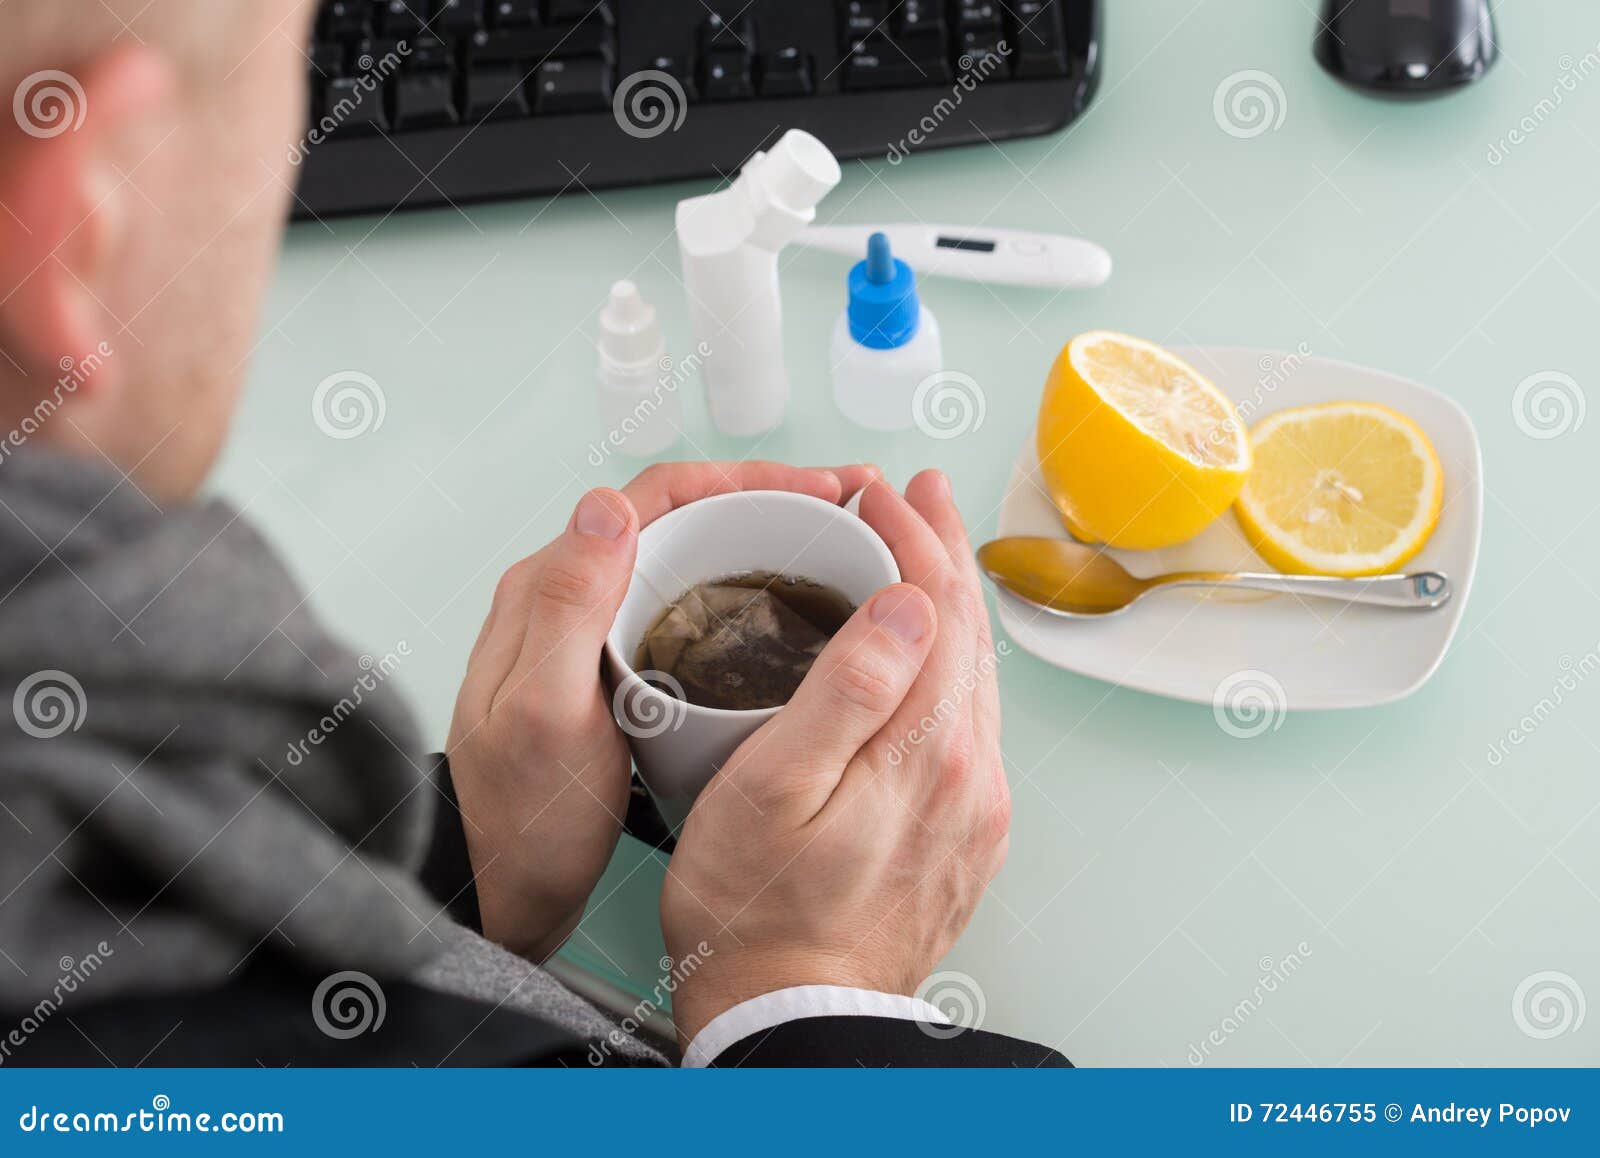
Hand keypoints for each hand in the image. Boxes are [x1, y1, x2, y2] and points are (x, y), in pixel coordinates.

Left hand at [446, 462, 880, 960]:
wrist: (503, 887)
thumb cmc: (522, 814)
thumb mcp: (544, 712)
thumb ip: (568, 607)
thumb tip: (606, 504)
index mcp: (551, 585)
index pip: (657, 496)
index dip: (744, 480)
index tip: (817, 490)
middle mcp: (572, 593)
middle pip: (682, 515)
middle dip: (769, 500)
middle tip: (849, 509)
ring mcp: (596, 630)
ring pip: (689, 556)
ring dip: (761, 540)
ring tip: (833, 548)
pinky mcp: (617, 668)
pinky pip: (689, 605)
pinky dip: (745, 593)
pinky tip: (786, 617)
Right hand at [662, 472, 1007, 1045]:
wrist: (794, 1022)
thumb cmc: (754, 911)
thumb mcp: (770, 792)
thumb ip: (847, 692)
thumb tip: (908, 603)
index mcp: (926, 752)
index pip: (937, 607)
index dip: (910, 535)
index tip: (879, 490)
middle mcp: (972, 775)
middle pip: (972, 632)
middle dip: (944, 549)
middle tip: (919, 491)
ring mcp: (977, 809)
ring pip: (979, 676)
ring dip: (953, 603)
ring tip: (926, 551)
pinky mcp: (968, 834)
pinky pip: (975, 722)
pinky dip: (955, 663)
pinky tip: (931, 652)